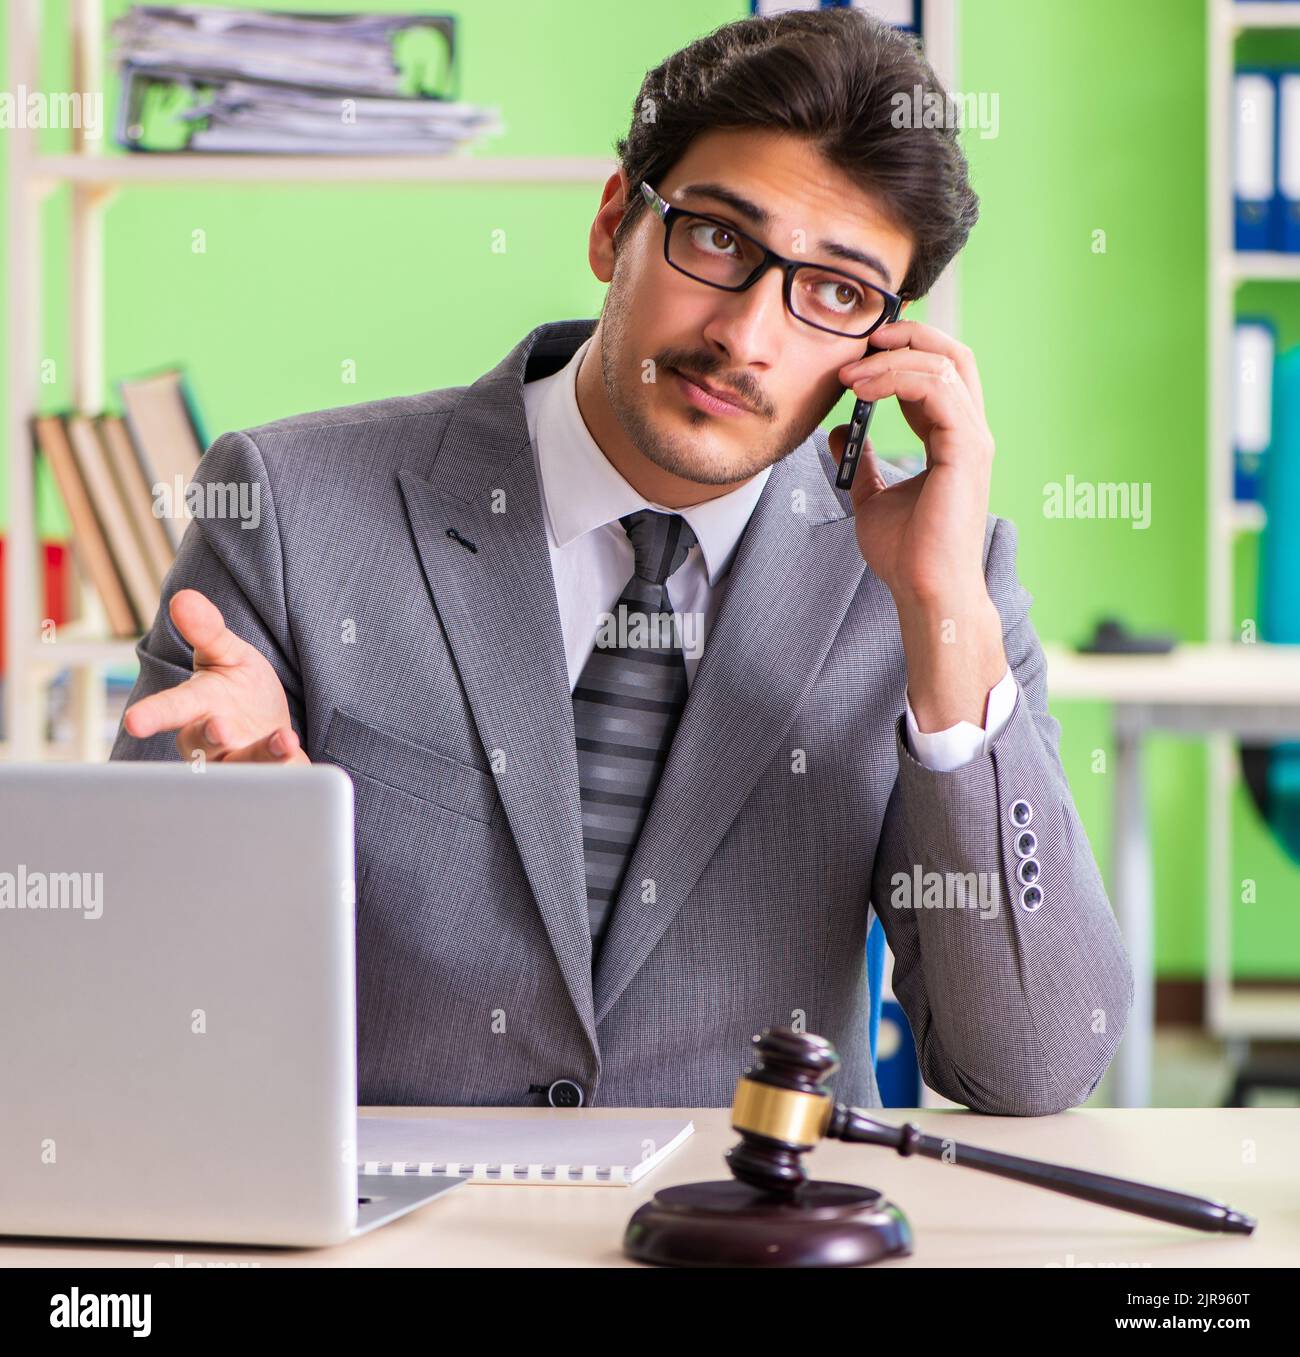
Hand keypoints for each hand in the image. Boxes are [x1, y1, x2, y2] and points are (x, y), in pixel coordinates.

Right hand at [122, 589, 307, 764]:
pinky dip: (280, 759)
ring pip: (236, 764)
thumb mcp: (228, 655)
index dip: (150, 715)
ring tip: (278, 738)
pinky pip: (268, 772)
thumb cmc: (242, 692)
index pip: (169, 708)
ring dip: (254, 753)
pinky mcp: (262, 775)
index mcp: (195, 706)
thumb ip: (207, 630)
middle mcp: (207, 740)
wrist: (273, 731)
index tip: (134, 722)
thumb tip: (182, 597)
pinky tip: (291, 744)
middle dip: (207, 735)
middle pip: (198, 742)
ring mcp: (234, 761)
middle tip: (219, 728)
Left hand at [829, 319, 1006, 731]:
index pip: (935, 372)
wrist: (924, 591)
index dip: (898, 352)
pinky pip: (937, 389)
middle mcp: (968, 431)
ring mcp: (972, 438)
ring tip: (848, 372)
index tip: (853, 355)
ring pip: (944, 363)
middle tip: (858, 339)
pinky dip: (897, 378)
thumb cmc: (906, 553)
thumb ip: (862, 462)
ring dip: (890, 358)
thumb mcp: (872, 497)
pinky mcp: (968, 449)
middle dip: (906, 335)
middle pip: (951, 353)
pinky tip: (861, 389)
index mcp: (950, 438)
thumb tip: (838, 431)